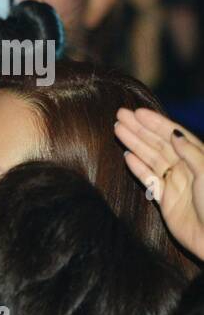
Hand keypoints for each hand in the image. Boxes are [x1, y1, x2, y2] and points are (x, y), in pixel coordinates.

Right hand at [115, 106, 203, 260]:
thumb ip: (190, 153)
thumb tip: (174, 133)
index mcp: (198, 158)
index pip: (173, 135)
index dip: (155, 123)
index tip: (137, 113)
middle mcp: (185, 168)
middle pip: (158, 144)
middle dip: (139, 130)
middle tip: (120, 115)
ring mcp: (175, 184)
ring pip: (150, 159)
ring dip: (134, 144)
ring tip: (118, 130)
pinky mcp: (166, 201)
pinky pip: (149, 180)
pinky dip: (137, 168)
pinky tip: (127, 157)